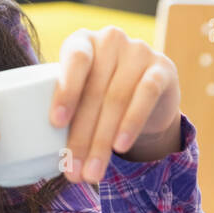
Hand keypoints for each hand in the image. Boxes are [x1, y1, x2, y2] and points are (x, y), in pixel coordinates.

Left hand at [49, 27, 181, 184]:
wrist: (149, 97)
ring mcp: (139, 51)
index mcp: (83, 41)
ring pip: (117, 99)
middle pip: (95, 91)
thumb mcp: (82, 95)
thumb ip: (67, 110)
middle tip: (74, 171)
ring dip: (103, 141)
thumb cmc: (101, 96)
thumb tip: (50, 155)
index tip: (56, 123)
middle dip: (82, 137)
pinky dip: (131, 124)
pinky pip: (145, 96)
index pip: (75, 60)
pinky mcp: (163, 69)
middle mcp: (111, 39)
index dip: (66, 91)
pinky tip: (120, 147)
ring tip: (92, 173)